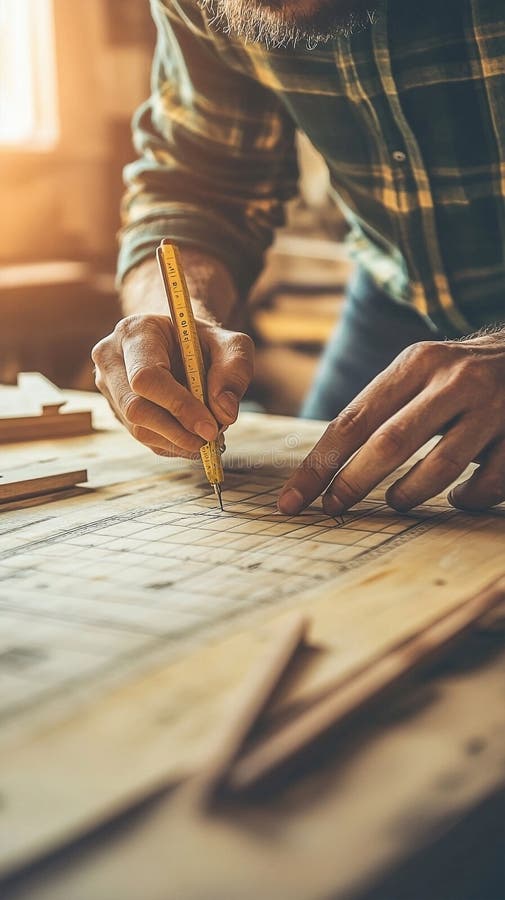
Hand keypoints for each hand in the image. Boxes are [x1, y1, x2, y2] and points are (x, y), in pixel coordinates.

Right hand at [92, 314, 253, 456]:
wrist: (177, 343)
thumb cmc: (202, 341)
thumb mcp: (229, 344)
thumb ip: (234, 370)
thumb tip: (224, 412)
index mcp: (135, 332)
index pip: (146, 377)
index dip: (179, 406)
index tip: (210, 426)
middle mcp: (111, 359)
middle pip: (136, 409)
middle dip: (178, 431)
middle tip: (211, 438)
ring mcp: (108, 387)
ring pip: (138, 430)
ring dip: (178, 441)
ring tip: (207, 435)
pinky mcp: (116, 411)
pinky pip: (143, 438)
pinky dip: (173, 444)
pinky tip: (192, 435)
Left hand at [278, 333, 504, 514]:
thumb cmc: (457, 375)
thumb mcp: (418, 372)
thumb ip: (379, 409)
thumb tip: (322, 468)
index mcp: (415, 363)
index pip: (352, 421)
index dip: (318, 466)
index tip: (292, 501)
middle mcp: (453, 380)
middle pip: (390, 442)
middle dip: (353, 483)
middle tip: (333, 509)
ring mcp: (492, 406)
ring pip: (440, 467)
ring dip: (409, 494)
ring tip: (397, 501)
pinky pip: (487, 482)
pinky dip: (466, 499)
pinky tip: (457, 498)